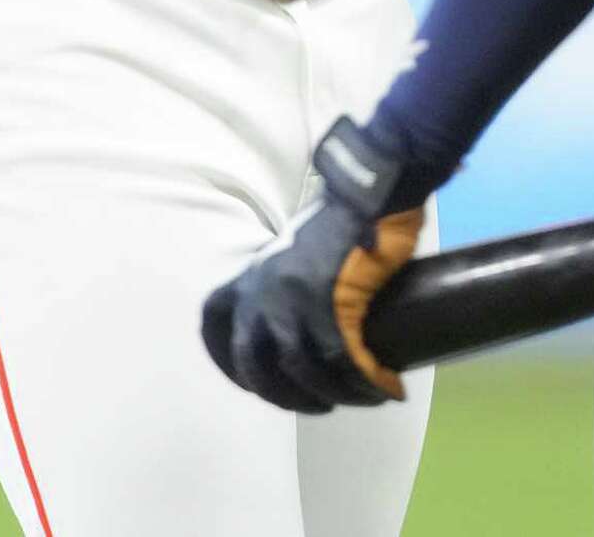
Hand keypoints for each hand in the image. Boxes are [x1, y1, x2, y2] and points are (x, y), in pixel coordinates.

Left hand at [202, 116, 424, 413]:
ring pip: (300, 372)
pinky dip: (362, 383)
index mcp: (252, 274)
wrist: (369, 189)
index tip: (251, 384)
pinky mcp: (328, 307)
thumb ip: (285, 278)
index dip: (225, 362)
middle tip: (315, 404)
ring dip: (329, 396)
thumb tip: (300, 315)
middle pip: (254, 367)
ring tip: (355, 398)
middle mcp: (262, 293)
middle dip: (283, 396)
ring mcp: (292, 302)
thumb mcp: (295, 246)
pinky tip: (381, 389)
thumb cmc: (340, 212)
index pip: (212, 324)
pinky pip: (340, 363)